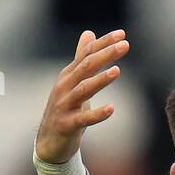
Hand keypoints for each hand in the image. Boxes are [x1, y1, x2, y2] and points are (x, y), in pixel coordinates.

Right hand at [35, 29, 129, 163]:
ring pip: (84, 89)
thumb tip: (89, 33)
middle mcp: (65, 86)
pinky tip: (111, 109)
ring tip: (117, 71)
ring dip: (100, 80)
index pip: (87, 54)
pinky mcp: (66, 124)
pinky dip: (97, 114)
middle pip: (87, 66)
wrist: (49, 141)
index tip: (122, 34)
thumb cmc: (66, 109)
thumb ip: (81, 58)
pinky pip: (83, 119)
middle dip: (106, 55)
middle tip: (125, 45)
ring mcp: (64, 105)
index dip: (103, 43)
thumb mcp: (74, 81)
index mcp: (69, 74)